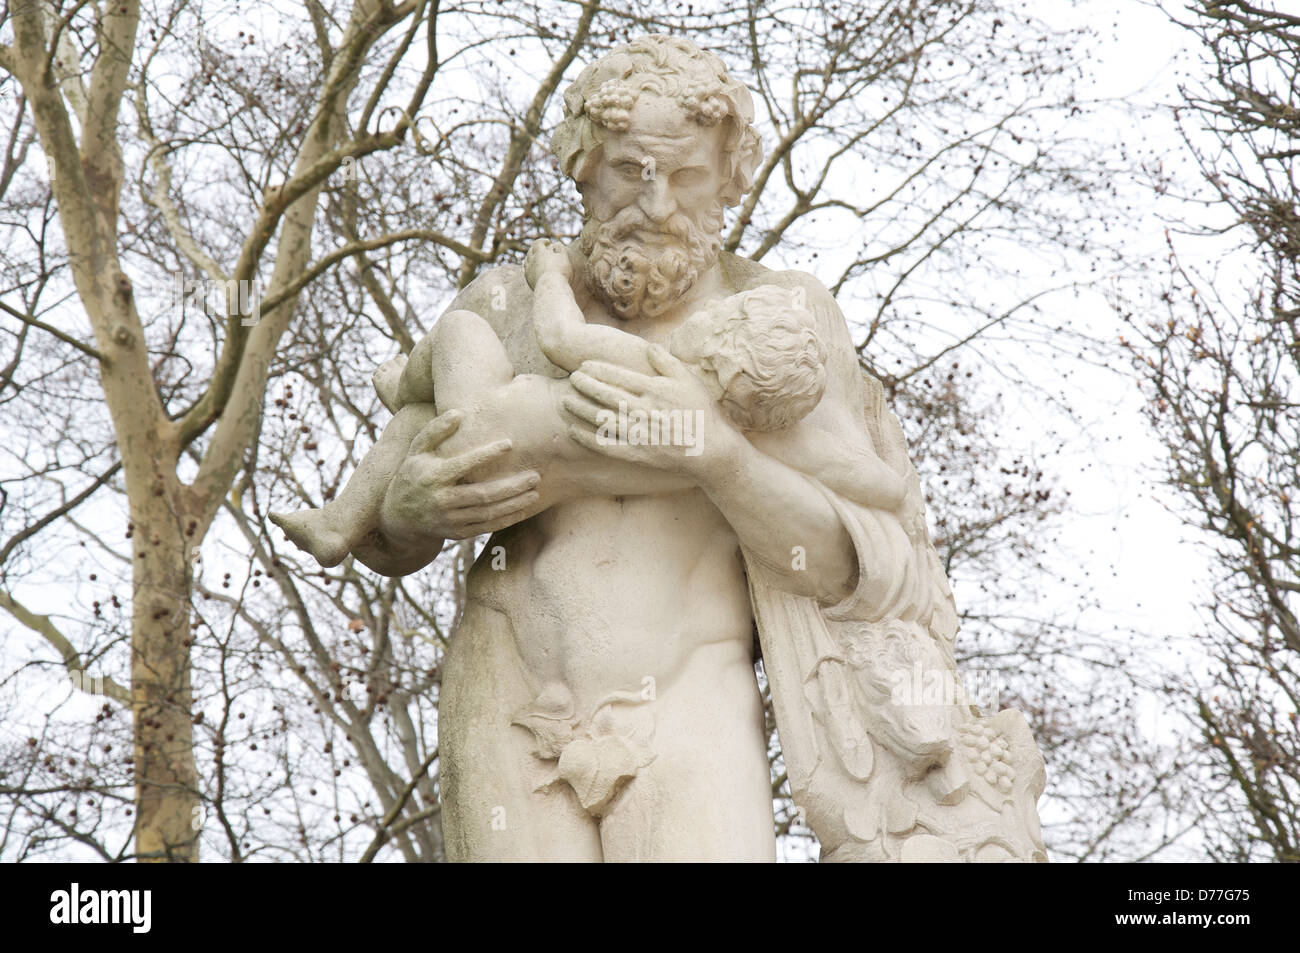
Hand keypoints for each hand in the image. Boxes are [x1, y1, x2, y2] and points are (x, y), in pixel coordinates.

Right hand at [382, 410, 541, 541]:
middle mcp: (441, 500)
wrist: (398, 515)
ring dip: (513, 504)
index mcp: (433, 476)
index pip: (464, 465)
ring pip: (487, 513)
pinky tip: (523, 509)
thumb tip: (459, 413)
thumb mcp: (417, 450)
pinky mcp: (457, 533)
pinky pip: (485, 527)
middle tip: (535, 476)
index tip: (510, 444)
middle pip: (482, 494)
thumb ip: (435, 430)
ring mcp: (449, 519)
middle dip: (511, 486)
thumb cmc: (413, 474)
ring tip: (534, 493)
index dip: (487, 454)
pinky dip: (505, 520)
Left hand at [524, 238, 572, 288]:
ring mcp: (528, 270)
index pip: (538, 243)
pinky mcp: (528, 279)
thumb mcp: (564, 258)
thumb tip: (557, 244)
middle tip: (541, 249)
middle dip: (535, 249)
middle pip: (530, 251)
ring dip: (531, 258)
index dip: (542, 241)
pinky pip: (526, 270)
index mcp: (540, 253)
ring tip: (536, 258)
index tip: (547, 242)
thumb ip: (560, 249)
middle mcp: (532, 260)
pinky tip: (534, 269)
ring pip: (527, 261)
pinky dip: (529, 267)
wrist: (551, 288)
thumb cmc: (560, 272)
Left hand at [560, 345, 739, 482]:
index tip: (584, 366)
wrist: (710, 449)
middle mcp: (642, 410)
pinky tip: (574, 431)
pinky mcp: (635, 453)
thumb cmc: (702, 411)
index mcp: (654, 390)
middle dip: (585, 385)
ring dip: (581, 409)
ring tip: (566, 400)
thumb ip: (666, 362)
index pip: (619, 376)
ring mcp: (637, 433)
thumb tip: (647, 346)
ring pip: (601, 418)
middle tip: (572, 379)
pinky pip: (606, 445)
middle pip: (606, 395)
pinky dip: (588, 438)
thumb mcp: (688, 380)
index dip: (598, 370)